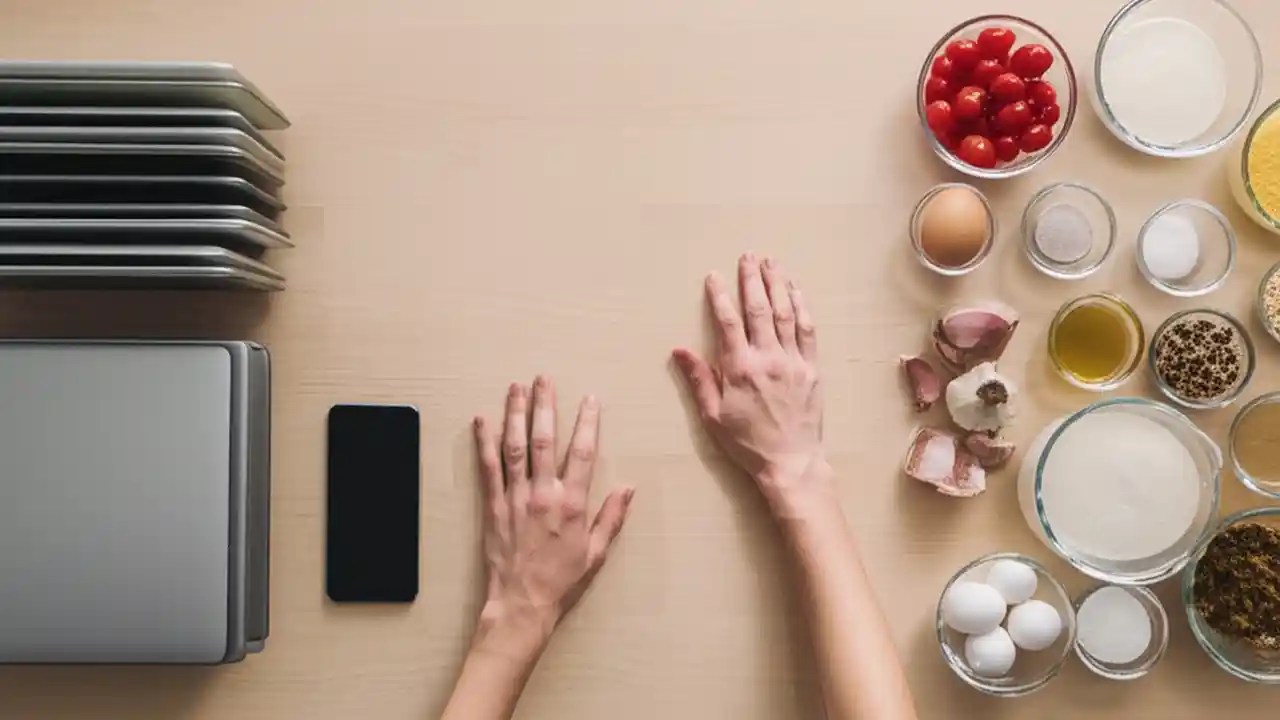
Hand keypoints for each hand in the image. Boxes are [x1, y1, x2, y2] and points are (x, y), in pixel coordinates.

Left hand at [471, 377, 633, 652]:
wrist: (522, 604)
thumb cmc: (562, 581)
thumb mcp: (596, 552)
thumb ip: (611, 517)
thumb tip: (629, 487)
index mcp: (573, 504)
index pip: (583, 453)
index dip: (587, 423)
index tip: (590, 400)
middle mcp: (544, 494)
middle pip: (545, 440)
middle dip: (544, 406)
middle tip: (543, 379)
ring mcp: (516, 498)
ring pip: (515, 447)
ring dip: (515, 414)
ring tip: (515, 388)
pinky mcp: (493, 506)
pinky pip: (488, 468)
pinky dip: (485, 442)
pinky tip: (483, 420)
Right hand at [673, 254, 831, 516]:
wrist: (790, 462)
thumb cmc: (747, 444)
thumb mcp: (713, 416)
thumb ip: (698, 379)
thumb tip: (679, 349)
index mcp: (740, 369)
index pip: (728, 322)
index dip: (720, 296)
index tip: (714, 276)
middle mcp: (768, 359)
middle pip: (759, 309)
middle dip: (752, 279)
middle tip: (748, 256)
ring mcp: (794, 362)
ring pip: (786, 314)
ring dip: (778, 285)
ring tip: (772, 263)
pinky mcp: (812, 369)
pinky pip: (808, 331)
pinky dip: (802, 308)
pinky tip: (797, 292)